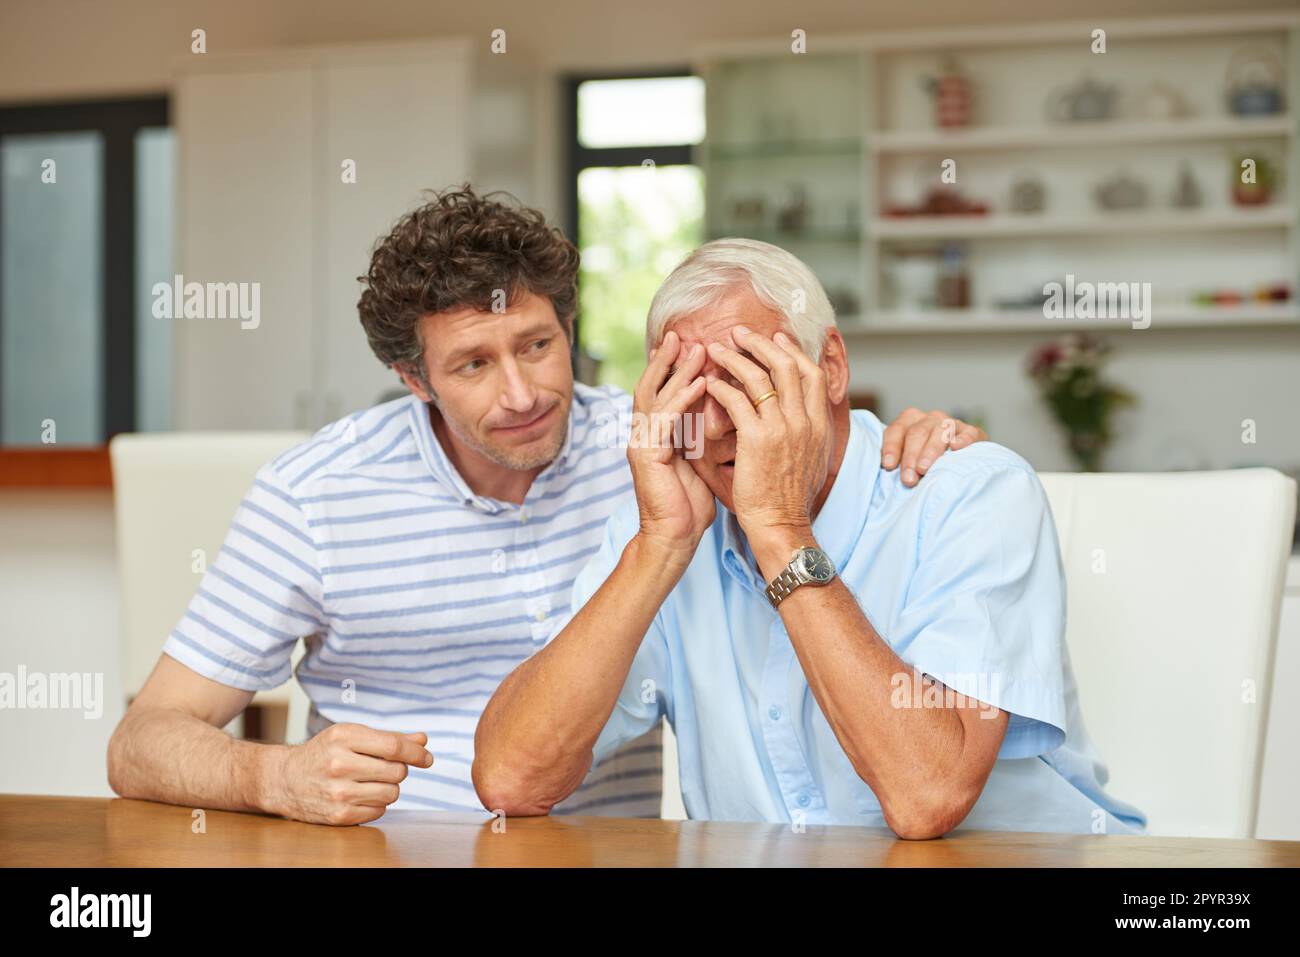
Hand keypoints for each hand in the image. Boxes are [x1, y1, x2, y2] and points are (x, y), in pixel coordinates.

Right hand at [267, 723, 432, 825]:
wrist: (284, 780)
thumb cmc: (323, 753)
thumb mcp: (351, 735)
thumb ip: (388, 738)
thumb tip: (423, 741)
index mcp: (344, 737)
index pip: (394, 747)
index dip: (416, 753)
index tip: (427, 758)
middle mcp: (339, 764)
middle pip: (397, 771)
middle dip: (398, 769)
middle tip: (382, 767)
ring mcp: (338, 792)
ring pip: (392, 793)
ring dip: (389, 788)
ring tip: (371, 781)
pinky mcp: (338, 816)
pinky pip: (379, 811)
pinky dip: (377, 804)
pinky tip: (361, 795)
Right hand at [629, 329, 714, 562]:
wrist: (674, 538)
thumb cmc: (688, 506)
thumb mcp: (696, 462)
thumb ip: (699, 436)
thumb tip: (720, 414)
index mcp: (654, 436)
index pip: (660, 392)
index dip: (671, 368)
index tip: (690, 345)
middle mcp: (642, 435)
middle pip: (651, 386)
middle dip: (667, 360)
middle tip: (684, 335)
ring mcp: (641, 444)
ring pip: (656, 397)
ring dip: (677, 371)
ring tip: (697, 349)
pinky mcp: (647, 456)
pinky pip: (665, 420)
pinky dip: (682, 399)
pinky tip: (700, 384)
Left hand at [702, 326, 830, 542]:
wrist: (782, 525)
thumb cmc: (791, 498)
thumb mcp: (815, 458)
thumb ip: (811, 430)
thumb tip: (805, 410)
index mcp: (820, 424)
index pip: (812, 373)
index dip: (793, 351)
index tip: (776, 339)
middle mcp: (805, 421)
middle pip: (786, 366)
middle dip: (761, 343)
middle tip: (739, 333)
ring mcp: (783, 429)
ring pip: (759, 377)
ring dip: (735, 358)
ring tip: (715, 349)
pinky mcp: (757, 440)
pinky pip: (737, 401)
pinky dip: (721, 388)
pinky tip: (709, 384)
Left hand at [881, 408, 985, 486]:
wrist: (960, 465)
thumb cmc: (924, 464)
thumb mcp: (907, 460)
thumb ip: (894, 461)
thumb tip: (881, 472)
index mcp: (910, 421)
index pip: (897, 430)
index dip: (891, 447)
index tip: (888, 466)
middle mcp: (930, 419)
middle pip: (916, 433)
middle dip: (910, 457)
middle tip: (908, 479)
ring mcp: (952, 423)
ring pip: (939, 431)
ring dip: (930, 451)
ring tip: (923, 469)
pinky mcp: (973, 432)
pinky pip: (968, 433)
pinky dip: (962, 439)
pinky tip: (956, 448)